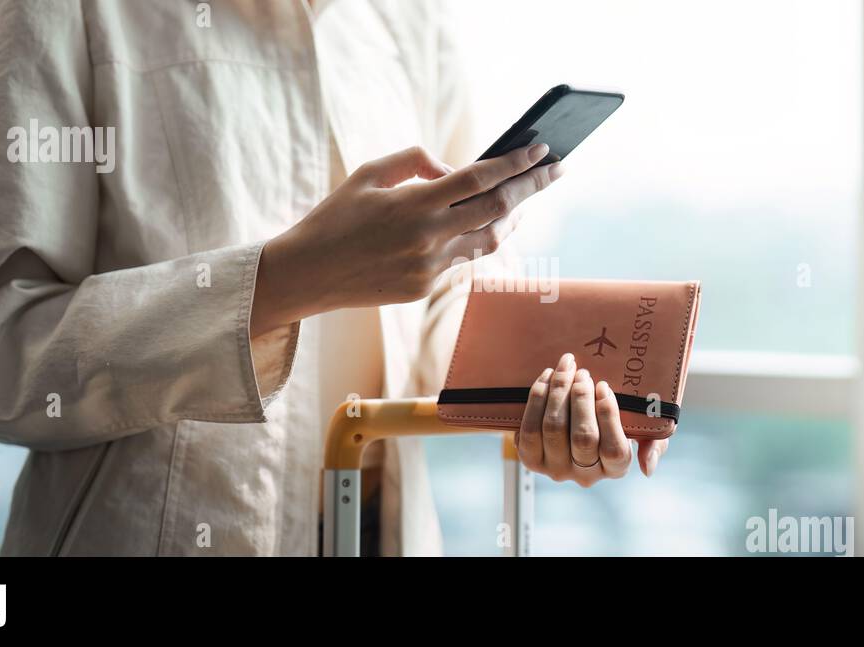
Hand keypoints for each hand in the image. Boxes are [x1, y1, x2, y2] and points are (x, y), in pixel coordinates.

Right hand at [252, 144, 562, 334]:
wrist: (307, 273)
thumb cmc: (335, 216)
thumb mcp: (368, 173)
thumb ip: (415, 162)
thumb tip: (454, 169)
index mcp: (414, 204)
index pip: (479, 179)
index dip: (515, 163)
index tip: (542, 149)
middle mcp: (428, 238)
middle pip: (498, 209)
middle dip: (532, 187)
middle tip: (556, 170)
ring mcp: (429, 268)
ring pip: (489, 240)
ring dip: (514, 217)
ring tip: (528, 198)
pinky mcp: (424, 289)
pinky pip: (464, 260)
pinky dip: (482, 238)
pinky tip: (494, 224)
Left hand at [515, 353, 669, 486]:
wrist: (579, 415)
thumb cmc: (620, 421)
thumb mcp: (645, 432)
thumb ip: (654, 445)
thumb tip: (648, 467)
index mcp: (615, 468)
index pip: (614, 449)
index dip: (608, 416)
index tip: (604, 386)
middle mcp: (585, 475)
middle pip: (582, 437)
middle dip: (580, 399)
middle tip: (583, 373)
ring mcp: (556, 469)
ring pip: (553, 430)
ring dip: (558, 394)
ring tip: (565, 368)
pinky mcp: (531, 460)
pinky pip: (529, 430)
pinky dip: (537, 400)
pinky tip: (547, 378)